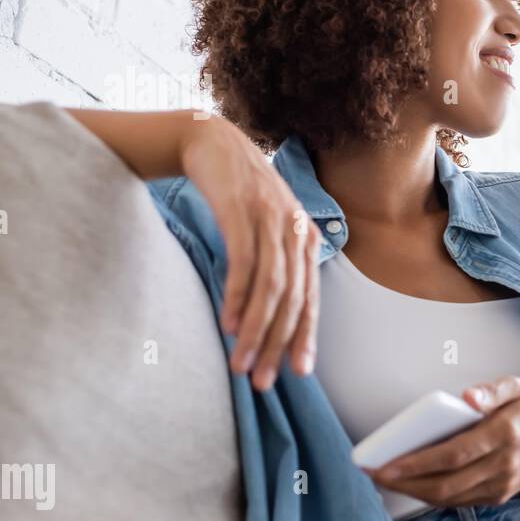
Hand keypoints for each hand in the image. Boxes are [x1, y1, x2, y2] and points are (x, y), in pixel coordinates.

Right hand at [179, 115, 321, 390]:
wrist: (208, 139)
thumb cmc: (235, 192)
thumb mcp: (264, 226)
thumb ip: (274, 263)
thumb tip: (270, 312)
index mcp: (306, 238)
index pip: (310, 298)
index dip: (305, 337)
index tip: (298, 373)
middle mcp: (296, 230)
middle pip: (293, 300)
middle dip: (278, 345)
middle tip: (263, 381)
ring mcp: (271, 218)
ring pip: (271, 287)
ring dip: (256, 330)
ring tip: (241, 362)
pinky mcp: (242, 210)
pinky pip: (244, 263)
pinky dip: (237, 297)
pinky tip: (228, 324)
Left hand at [366, 376, 519, 506]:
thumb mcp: (518, 387)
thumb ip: (493, 390)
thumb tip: (467, 397)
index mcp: (505, 434)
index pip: (454, 454)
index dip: (417, 463)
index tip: (386, 464)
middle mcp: (502, 465)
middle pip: (446, 484)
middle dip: (405, 483)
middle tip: (375, 474)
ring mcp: (500, 486)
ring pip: (448, 498)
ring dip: (413, 492)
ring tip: (385, 479)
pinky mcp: (497, 497)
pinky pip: (457, 501)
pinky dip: (430, 495)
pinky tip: (410, 484)